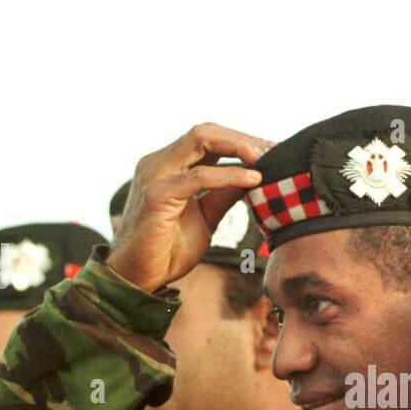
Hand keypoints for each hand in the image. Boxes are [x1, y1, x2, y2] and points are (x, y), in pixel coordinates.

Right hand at [105, 123, 273, 292]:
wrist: (138, 278)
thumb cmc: (167, 251)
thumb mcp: (205, 217)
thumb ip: (223, 196)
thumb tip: (252, 177)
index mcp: (168, 166)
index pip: (206, 138)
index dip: (239, 141)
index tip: (270, 151)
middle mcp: (158, 163)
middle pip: (205, 131)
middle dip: (242, 139)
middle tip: (273, 151)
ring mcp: (155, 175)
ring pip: (200, 141)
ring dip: (237, 146)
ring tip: (265, 159)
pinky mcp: (157, 194)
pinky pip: (199, 176)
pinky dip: (229, 175)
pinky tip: (253, 180)